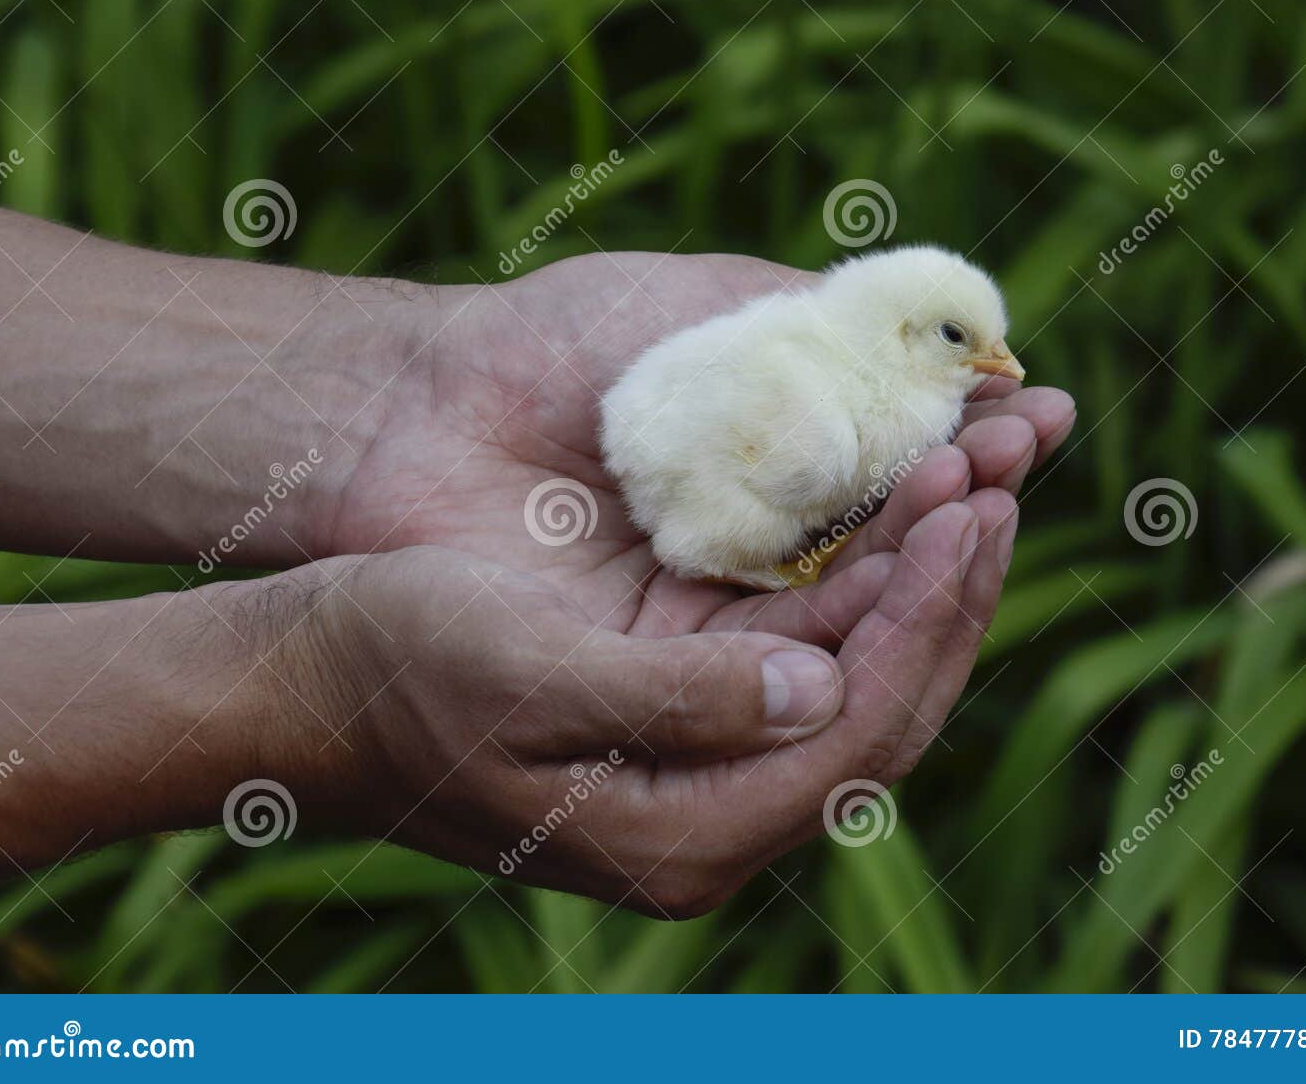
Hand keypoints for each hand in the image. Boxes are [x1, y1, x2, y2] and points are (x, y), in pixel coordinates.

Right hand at [290, 499, 1017, 916]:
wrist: (306, 677)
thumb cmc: (399, 670)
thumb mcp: (533, 679)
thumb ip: (681, 700)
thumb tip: (825, 688)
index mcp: (682, 834)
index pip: (854, 736)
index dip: (924, 622)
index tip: (966, 512)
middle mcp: (710, 811)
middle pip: (877, 706)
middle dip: (945, 592)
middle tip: (998, 477)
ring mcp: (700, 760)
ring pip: (850, 667)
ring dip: (911, 573)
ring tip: (966, 472)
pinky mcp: (681, 702)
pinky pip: (798, 640)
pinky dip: (850, 571)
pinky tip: (884, 500)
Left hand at [329, 252, 1076, 637]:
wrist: (419, 409)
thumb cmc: (557, 340)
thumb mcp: (714, 310)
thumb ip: (835, 332)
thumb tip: (975, 349)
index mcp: (781, 467)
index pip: (907, 480)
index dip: (973, 449)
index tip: (1037, 411)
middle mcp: (764, 555)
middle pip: (897, 556)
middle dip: (966, 504)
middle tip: (1010, 456)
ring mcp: (721, 618)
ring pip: (854, 621)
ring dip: (928, 565)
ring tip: (979, 495)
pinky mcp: (674, 673)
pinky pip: (784, 667)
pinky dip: (853, 629)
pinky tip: (908, 570)